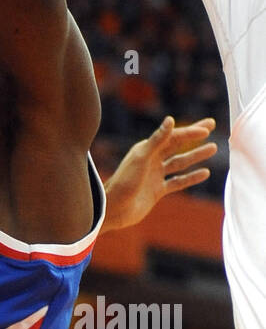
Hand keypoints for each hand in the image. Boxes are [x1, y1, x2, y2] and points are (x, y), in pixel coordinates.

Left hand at [102, 116, 217, 232]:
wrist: (114, 209)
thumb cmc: (124, 181)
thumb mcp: (142, 158)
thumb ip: (157, 140)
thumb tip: (171, 119)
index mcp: (146, 149)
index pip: (172, 137)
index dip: (190, 132)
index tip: (207, 128)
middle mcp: (152, 160)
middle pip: (178, 145)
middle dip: (194, 136)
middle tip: (212, 125)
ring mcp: (155, 175)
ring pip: (180, 162)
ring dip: (196, 155)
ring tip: (213, 148)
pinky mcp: (158, 190)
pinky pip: (178, 181)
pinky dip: (191, 178)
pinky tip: (205, 173)